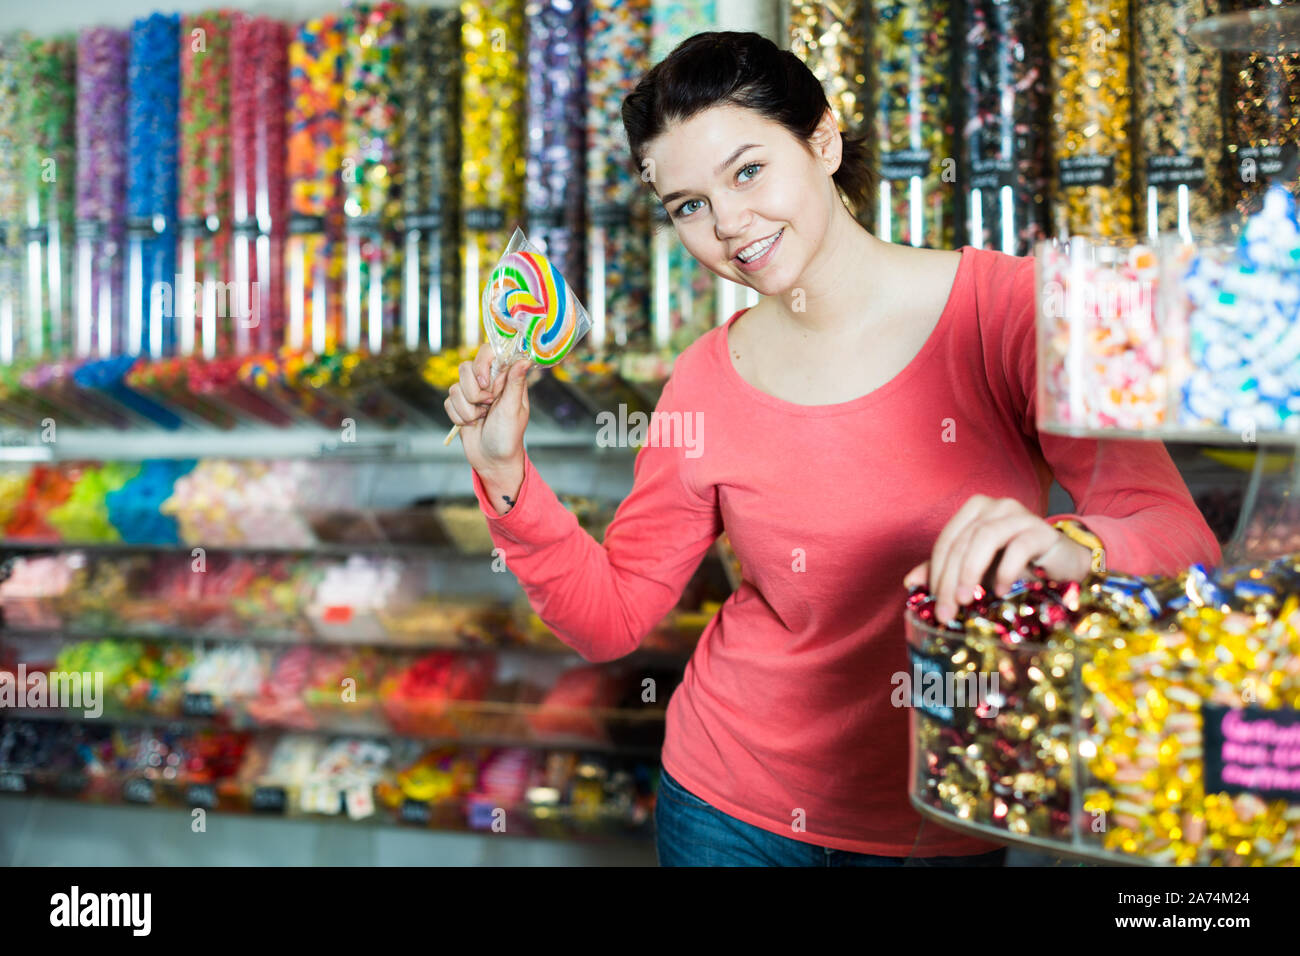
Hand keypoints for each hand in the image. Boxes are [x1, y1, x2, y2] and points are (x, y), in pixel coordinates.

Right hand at [445, 343, 530, 477]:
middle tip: (488, 406)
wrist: (492, 460)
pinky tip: (471, 424)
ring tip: (481, 419)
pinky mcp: (459, 406)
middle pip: (465, 368)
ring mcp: (472, 394)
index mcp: (505, 379)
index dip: (482, 364)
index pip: (489, 352)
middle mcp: (488, 382)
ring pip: (455, 387)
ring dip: (467, 409)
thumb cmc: (508, 436)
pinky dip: (458, 417)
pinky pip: (448, 402)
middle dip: (473, 393)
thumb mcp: (513, 409)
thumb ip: (515, 383)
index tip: (486, 384)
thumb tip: (525, 359)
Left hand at [902, 495, 1093, 622]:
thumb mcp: (977, 570)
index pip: (947, 541)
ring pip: (985, 538)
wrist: (1062, 566)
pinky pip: (1019, 545)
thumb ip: (946, 572)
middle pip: (962, 541)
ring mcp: (1019, 514)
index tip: (935, 603)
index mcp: (974, 511)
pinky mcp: (1042, 530)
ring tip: (967, 599)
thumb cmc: (1016, 565)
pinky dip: (1006, 569)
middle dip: (950, 579)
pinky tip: (1001, 589)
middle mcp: (995, 506)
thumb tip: (910, 582)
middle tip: (947, 610)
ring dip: (971, 571)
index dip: (936, 572)